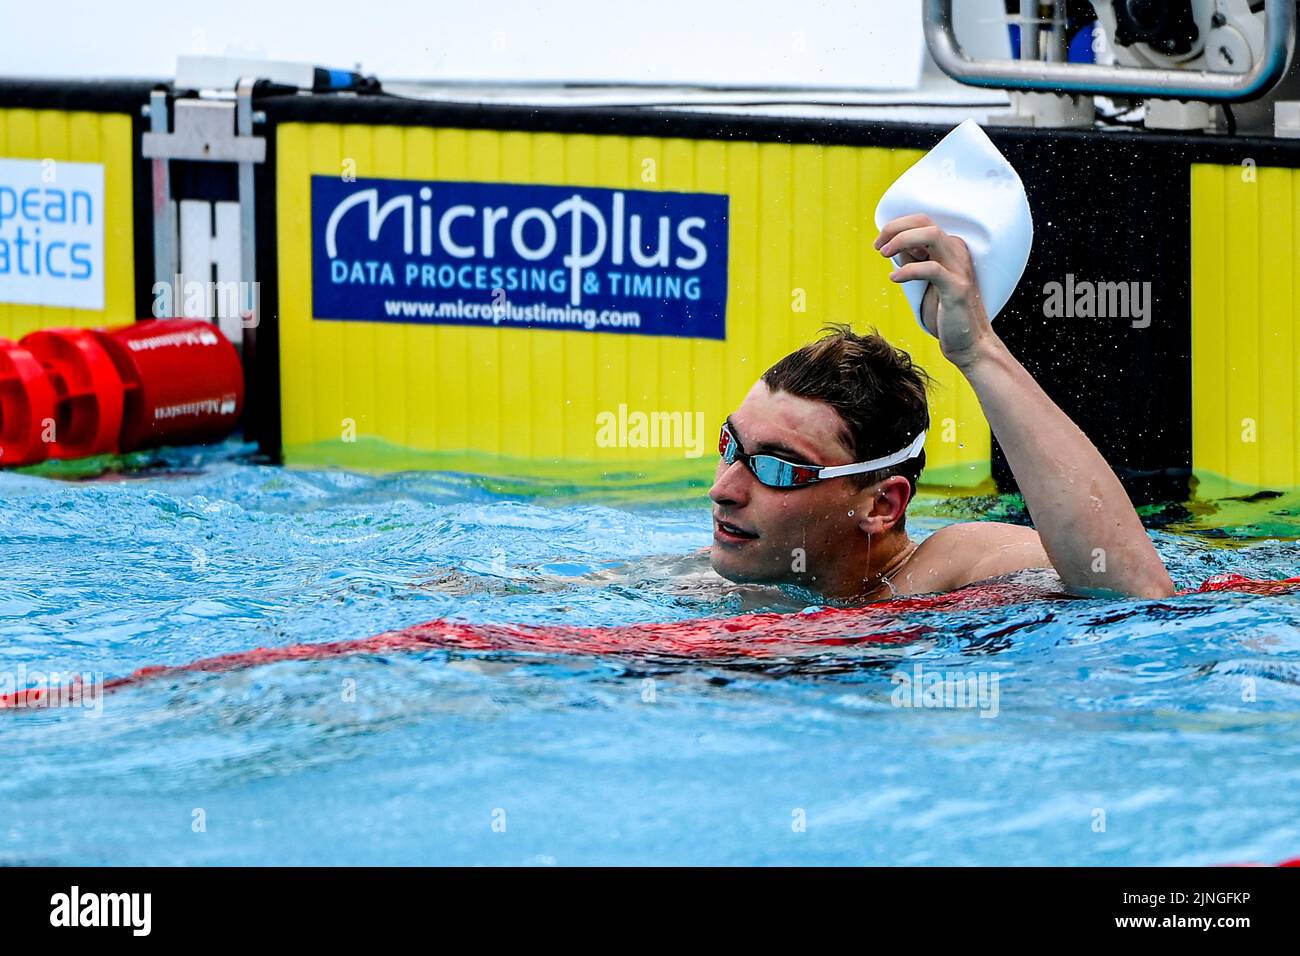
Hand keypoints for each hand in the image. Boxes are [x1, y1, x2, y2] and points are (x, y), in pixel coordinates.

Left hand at [874, 214, 993, 368]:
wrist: (969, 342)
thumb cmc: (944, 312)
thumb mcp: (924, 281)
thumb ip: (913, 261)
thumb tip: (894, 246)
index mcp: (950, 248)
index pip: (921, 222)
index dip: (896, 227)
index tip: (879, 242)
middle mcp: (957, 252)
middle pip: (925, 222)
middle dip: (895, 228)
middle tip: (877, 246)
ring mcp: (959, 269)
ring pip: (932, 235)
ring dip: (902, 240)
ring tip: (884, 254)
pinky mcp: (957, 288)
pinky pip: (931, 269)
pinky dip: (909, 270)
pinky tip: (894, 278)